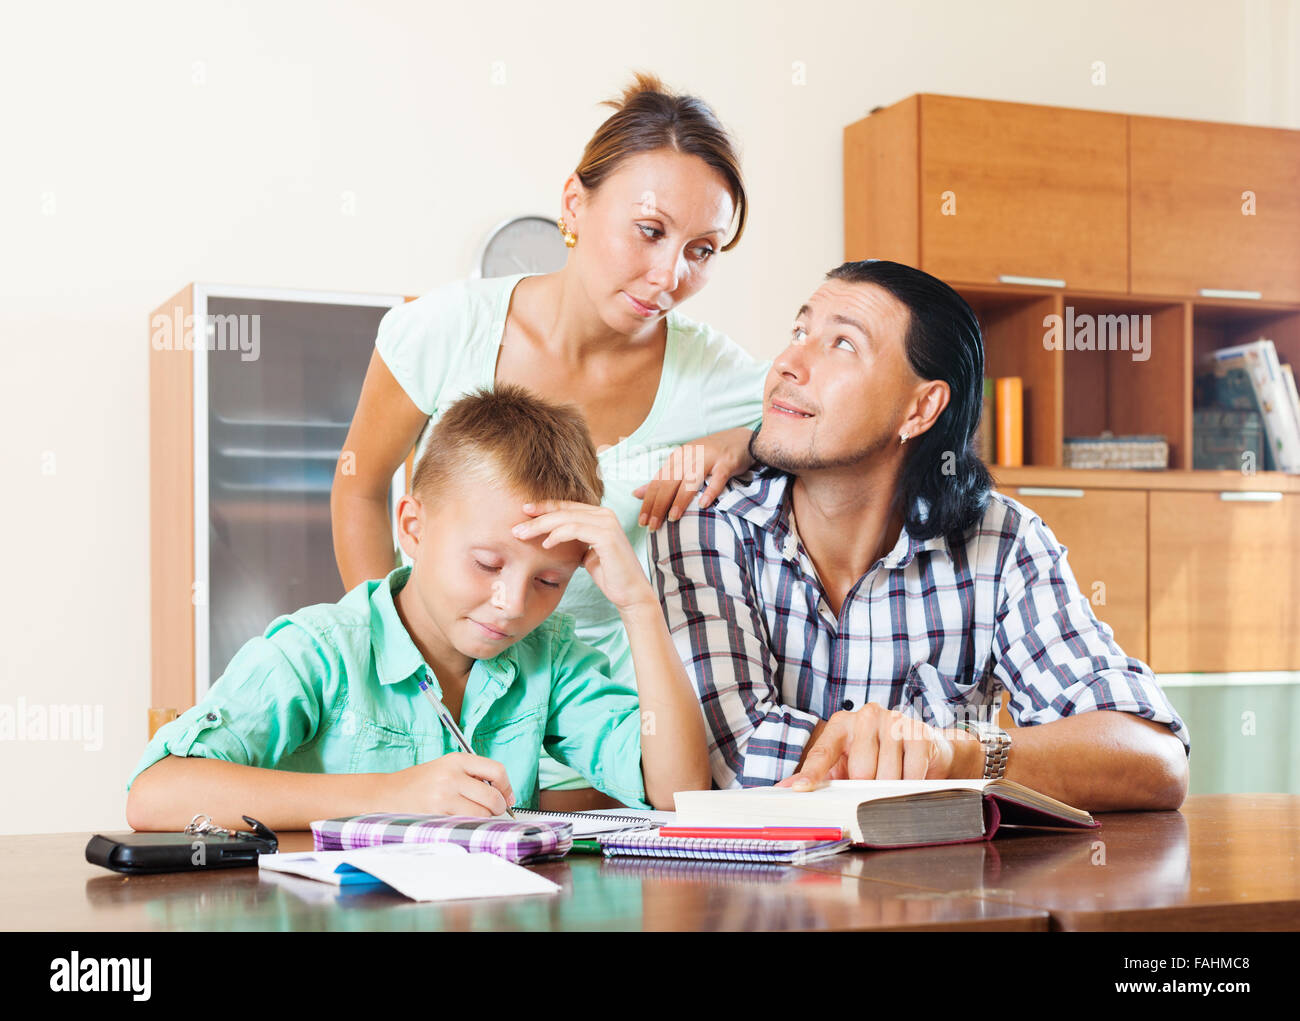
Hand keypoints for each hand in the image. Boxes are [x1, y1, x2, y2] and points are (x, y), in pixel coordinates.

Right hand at [384, 753, 514, 816]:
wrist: (385, 794)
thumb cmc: (417, 783)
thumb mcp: (445, 768)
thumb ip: (472, 775)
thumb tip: (503, 794)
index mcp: (457, 760)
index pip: (496, 770)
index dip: (507, 787)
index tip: (508, 797)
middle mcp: (452, 775)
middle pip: (493, 796)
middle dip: (498, 808)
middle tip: (493, 811)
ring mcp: (444, 795)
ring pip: (482, 813)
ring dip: (483, 819)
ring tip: (472, 816)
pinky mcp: (436, 814)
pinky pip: (465, 824)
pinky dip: (468, 826)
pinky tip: (459, 822)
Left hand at [512, 500, 656, 613]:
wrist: (630, 593)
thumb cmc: (609, 575)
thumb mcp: (586, 553)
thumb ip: (574, 540)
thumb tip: (551, 537)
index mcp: (600, 515)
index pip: (567, 507)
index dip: (544, 508)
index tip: (523, 513)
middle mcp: (605, 514)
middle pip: (564, 510)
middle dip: (537, 517)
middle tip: (515, 527)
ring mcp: (607, 523)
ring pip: (566, 519)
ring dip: (541, 526)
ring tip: (522, 536)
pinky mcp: (606, 536)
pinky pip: (574, 530)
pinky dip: (557, 535)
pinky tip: (545, 544)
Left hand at [633, 427, 755, 529]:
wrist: (742, 440)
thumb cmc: (711, 455)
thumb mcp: (684, 464)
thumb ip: (663, 479)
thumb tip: (636, 494)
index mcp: (678, 457)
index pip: (658, 482)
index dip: (648, 502)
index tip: (642, 521)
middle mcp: (690, 456)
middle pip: (669, 483)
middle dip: (659, 505)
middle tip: (652, 526)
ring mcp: (709, 458)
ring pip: (690, 481)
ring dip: (680, 500)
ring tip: (672, 519)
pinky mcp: (726, 463)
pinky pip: (717, 479)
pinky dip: (710, 492)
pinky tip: (703, 505)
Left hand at [777, 704, 981, 789]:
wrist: (925, 745)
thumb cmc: (878, 756)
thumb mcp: (846, 763)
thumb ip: (818, 774)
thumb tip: (785, 790)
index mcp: (841, 724)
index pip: (822, 752)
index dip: (811, 773)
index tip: (801, 790)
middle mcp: (865, 716)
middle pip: (860, 771)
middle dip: (866, 787)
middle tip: (872, 785)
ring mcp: (893, 721)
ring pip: (886, 776)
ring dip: (890, 788)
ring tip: (893, 779)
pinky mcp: (918, 732)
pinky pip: (911, 774)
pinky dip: (911, 784)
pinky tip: (911, 775)